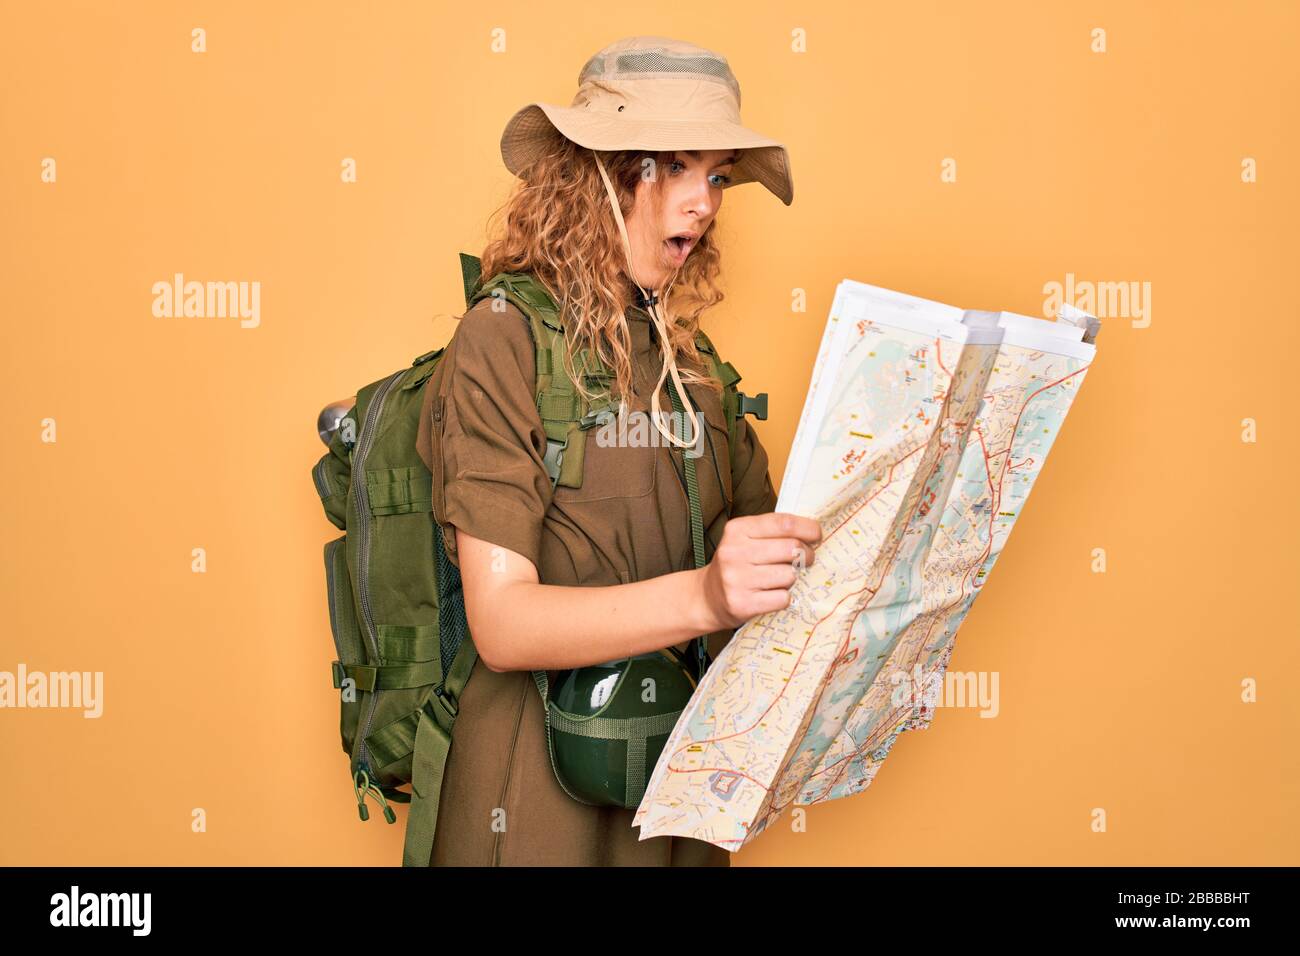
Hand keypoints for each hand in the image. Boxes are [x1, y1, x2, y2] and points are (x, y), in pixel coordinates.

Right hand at [699, 512, 821, 629]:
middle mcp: (734, 552)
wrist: (707, 596)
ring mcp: (737, 579)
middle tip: (805, 559)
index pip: (784, 523)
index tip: (816, 535)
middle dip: (806, 555)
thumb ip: (773, 532)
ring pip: (789, 575)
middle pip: (791, 548)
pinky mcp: (742, 603)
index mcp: (737, 529)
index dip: (808, 528)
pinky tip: (771, 595)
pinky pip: (782, 598)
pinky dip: (783, 597)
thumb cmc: (736, 564)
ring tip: (779, 579)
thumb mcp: (745, 539)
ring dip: (791, 578)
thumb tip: (813, 532)